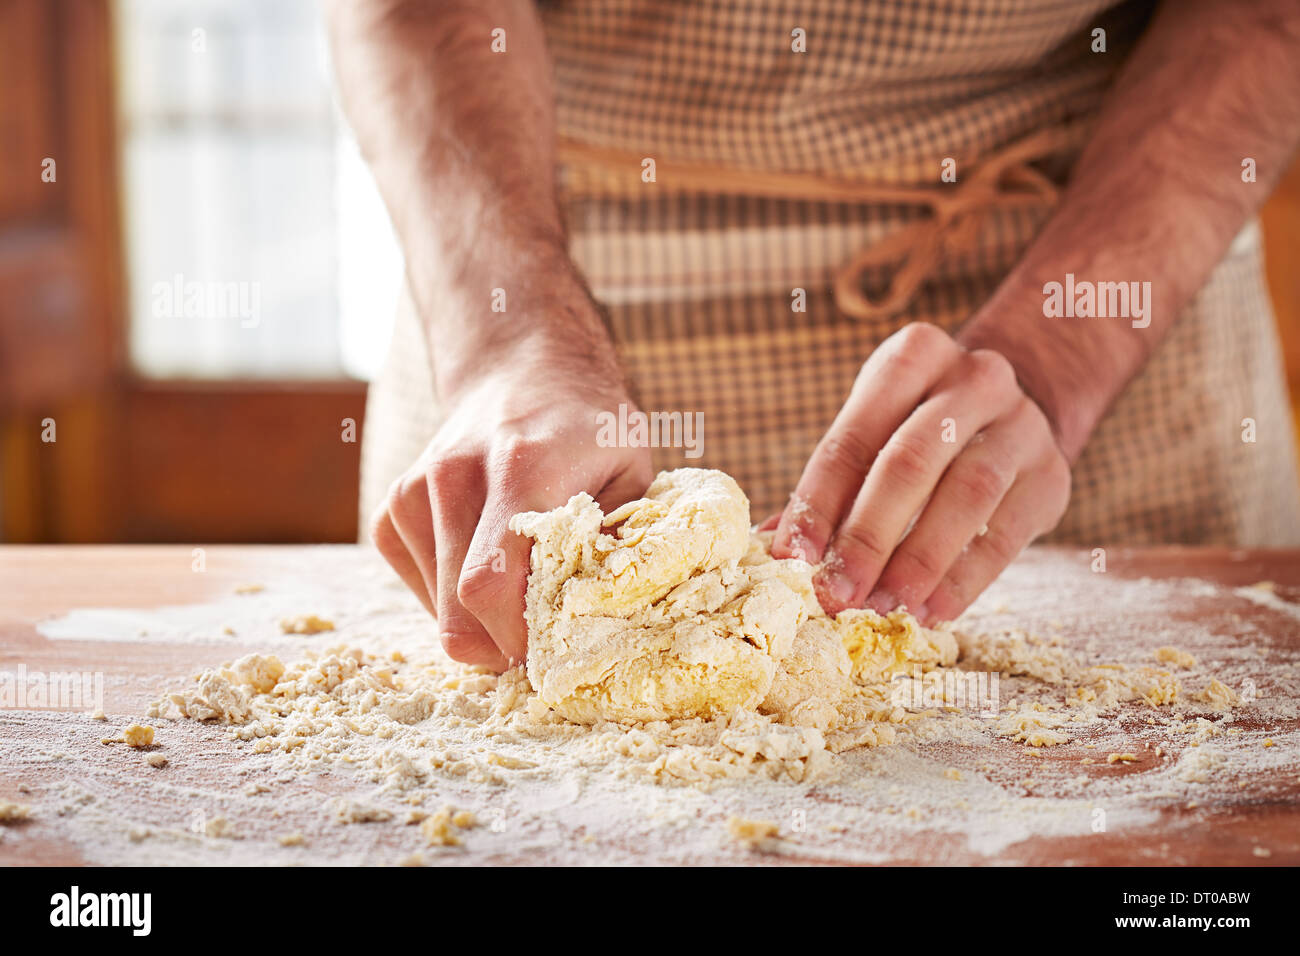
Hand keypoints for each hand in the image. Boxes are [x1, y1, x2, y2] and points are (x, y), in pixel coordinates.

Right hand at [370, 340, 652, 669]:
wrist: (522, 369)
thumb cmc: (589, 428)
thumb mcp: (631, 470)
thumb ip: (621, 540)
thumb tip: (610, 619)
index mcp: (522, 469)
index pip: (491, 586)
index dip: (519, 640)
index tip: (557, 651)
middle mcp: (455, 476)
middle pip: (457, 611)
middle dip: (502, 646)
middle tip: (544, 642)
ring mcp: (414, 490)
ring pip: (437, 609)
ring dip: (481, 621)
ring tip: (525, 585)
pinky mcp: (393, 507)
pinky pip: (420, 588)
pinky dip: (454, 598)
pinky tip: (489, 562)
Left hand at [770, 322, 1070, 623]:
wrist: (1011, 416)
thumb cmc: (919, 430)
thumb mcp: (874, 432)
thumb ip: (829, 488)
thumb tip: (771, 551)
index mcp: (912, 357)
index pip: (853, 436)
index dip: (818, 501)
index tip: (794, 557)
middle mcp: (974, 378)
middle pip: (910, 462)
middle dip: (868, 536)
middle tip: (838, 593)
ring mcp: (1022, 422)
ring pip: (967, 495)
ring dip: (919, 560)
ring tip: (886, 606)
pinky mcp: (1053, 473)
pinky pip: (1008, 532)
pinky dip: (966, 577)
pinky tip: (933, 610)